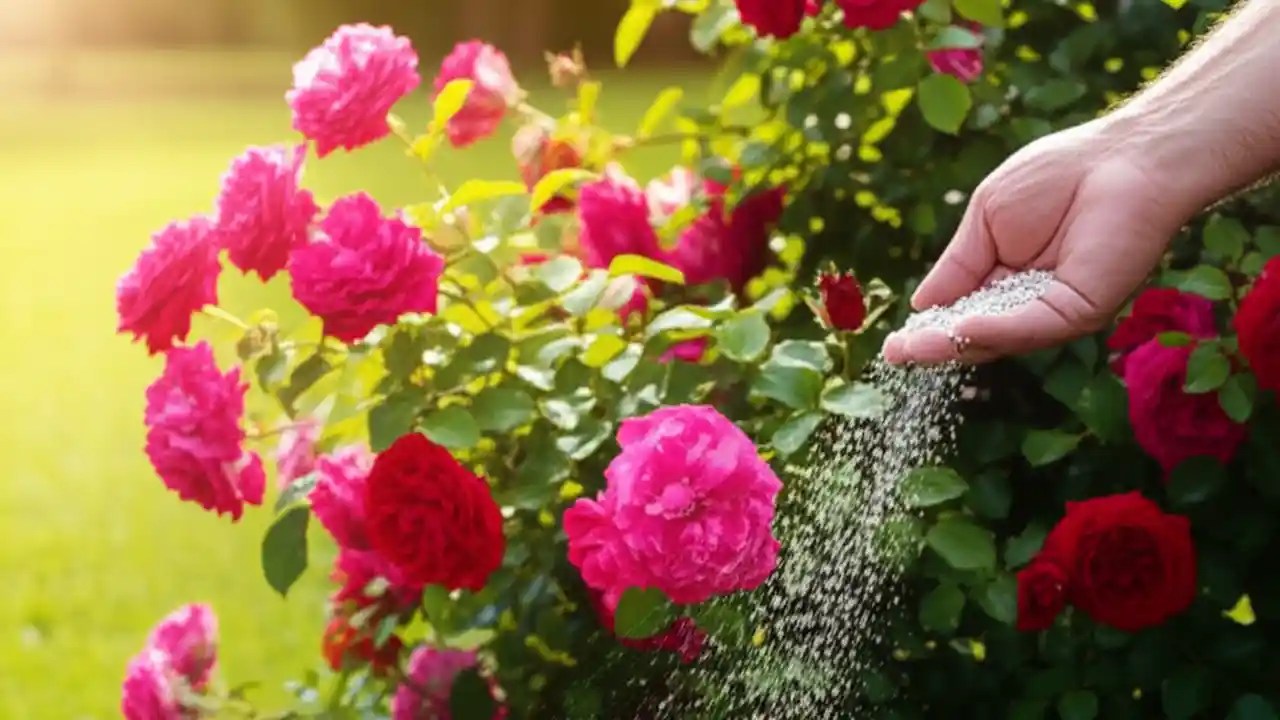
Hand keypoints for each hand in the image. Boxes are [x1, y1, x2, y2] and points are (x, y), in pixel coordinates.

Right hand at [882, 119, 1192, 364]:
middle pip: (974, 334)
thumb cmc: (1057, 175)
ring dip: (953, 344)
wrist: (1123, 159)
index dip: (928, 328)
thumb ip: (957, 265)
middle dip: (934, 347)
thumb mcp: (986, 219)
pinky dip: (994, 330)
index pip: (960, 311)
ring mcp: (1054, 311)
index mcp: (1005, 278)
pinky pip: (1030, 326)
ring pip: (998, 337)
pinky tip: (961, 328)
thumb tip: (921, 306)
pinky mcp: (1079, 311)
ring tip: (912, 349)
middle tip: (895, 355)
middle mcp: (1029, 302)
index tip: (893, 344)